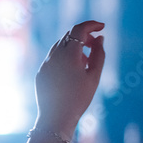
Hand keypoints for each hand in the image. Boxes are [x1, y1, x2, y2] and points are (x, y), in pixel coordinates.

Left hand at [34, 20, 105, 136]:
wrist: (56, 118)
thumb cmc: (78, 98)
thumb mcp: (94, 75)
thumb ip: (99, 53)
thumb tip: (99, 38)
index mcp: (67, 55)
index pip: (78, 30)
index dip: (91, 25)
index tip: (102, 27)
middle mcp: (53, 56)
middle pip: (68, 36)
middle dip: (83, 36)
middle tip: (95, 45)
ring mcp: (44, 64)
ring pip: (59, 46)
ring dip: (74, 46)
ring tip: (86, 61)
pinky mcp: (41, 72)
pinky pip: (53, 57)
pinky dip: (65, 56)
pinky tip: (73, 70)